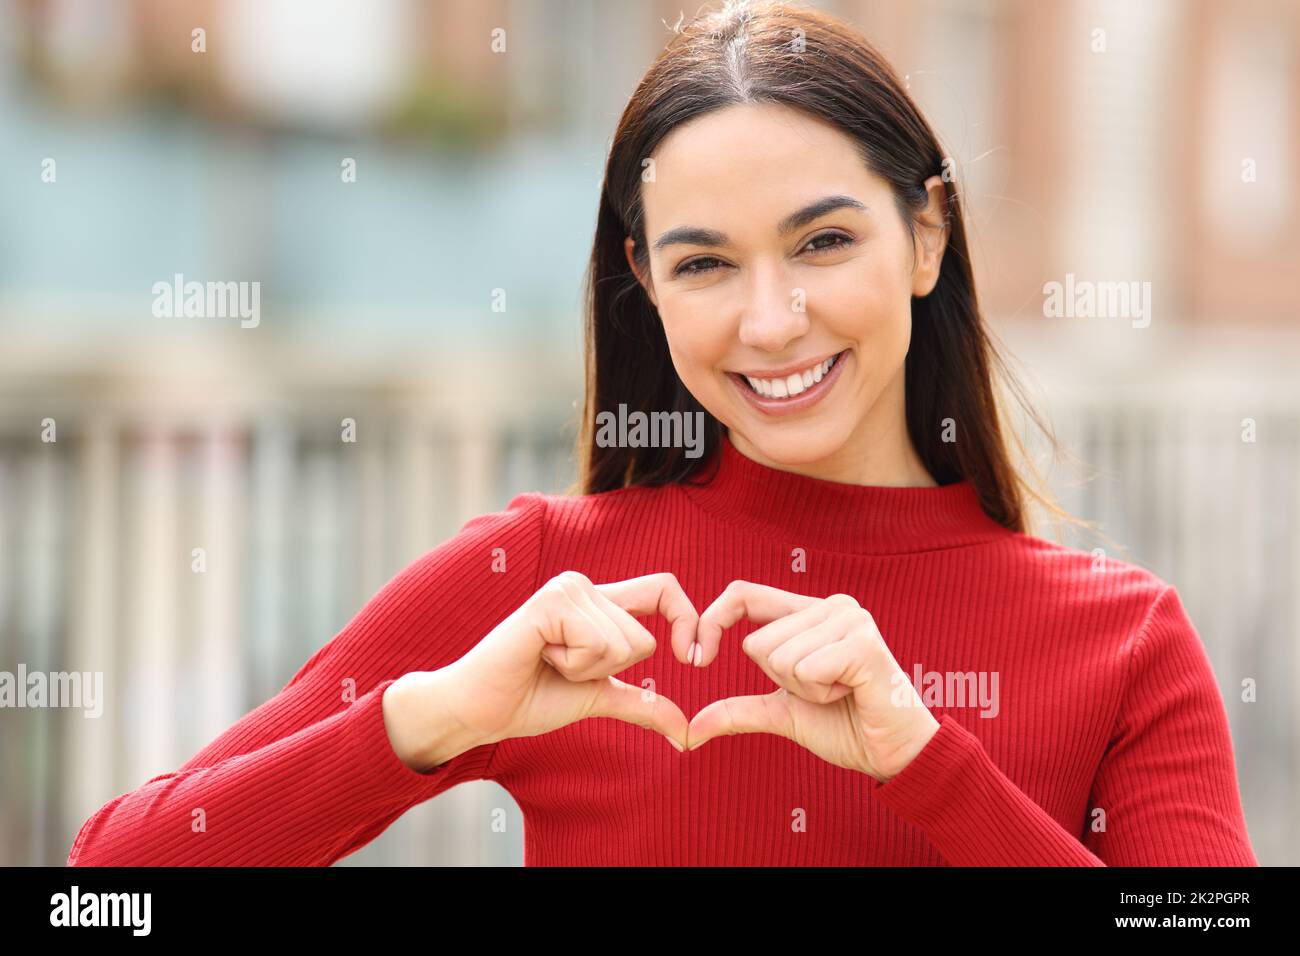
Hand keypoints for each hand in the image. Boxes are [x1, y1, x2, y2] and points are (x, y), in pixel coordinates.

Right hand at [431, 571, 698, 755]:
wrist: (481, 710)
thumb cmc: (530, 698)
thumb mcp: (598, 698)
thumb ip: (642, 705)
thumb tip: (687, 732)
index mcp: (599, 602)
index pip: (664, 589)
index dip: (687, 619)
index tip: (693, 658)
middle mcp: (585, 587)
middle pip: (643, 639)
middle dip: (608, 672)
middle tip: (562, 668)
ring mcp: (567, 590)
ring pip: (623, 645)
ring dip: (586, 670)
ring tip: (548, 662)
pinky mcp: (551, 603)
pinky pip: (596, 644)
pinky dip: (572, 665)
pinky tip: (539, 657)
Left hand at [685, 580, 939, 781]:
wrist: (894, 753)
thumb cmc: (845, 726)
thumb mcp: (782, 713)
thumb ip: (739, 710)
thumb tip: (692, 727)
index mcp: (808, 611)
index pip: (742, 594)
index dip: (711, 621)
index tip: (694, 658)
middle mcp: (830, 605)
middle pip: (757, 642)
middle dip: (780, 680)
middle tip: (824, 690)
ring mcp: (851, 620)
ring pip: (779, 658)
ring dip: (804, 690)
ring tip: (840, 691)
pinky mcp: (864, 644)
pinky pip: (806, 670)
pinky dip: (820, 693)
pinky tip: (850, 693)